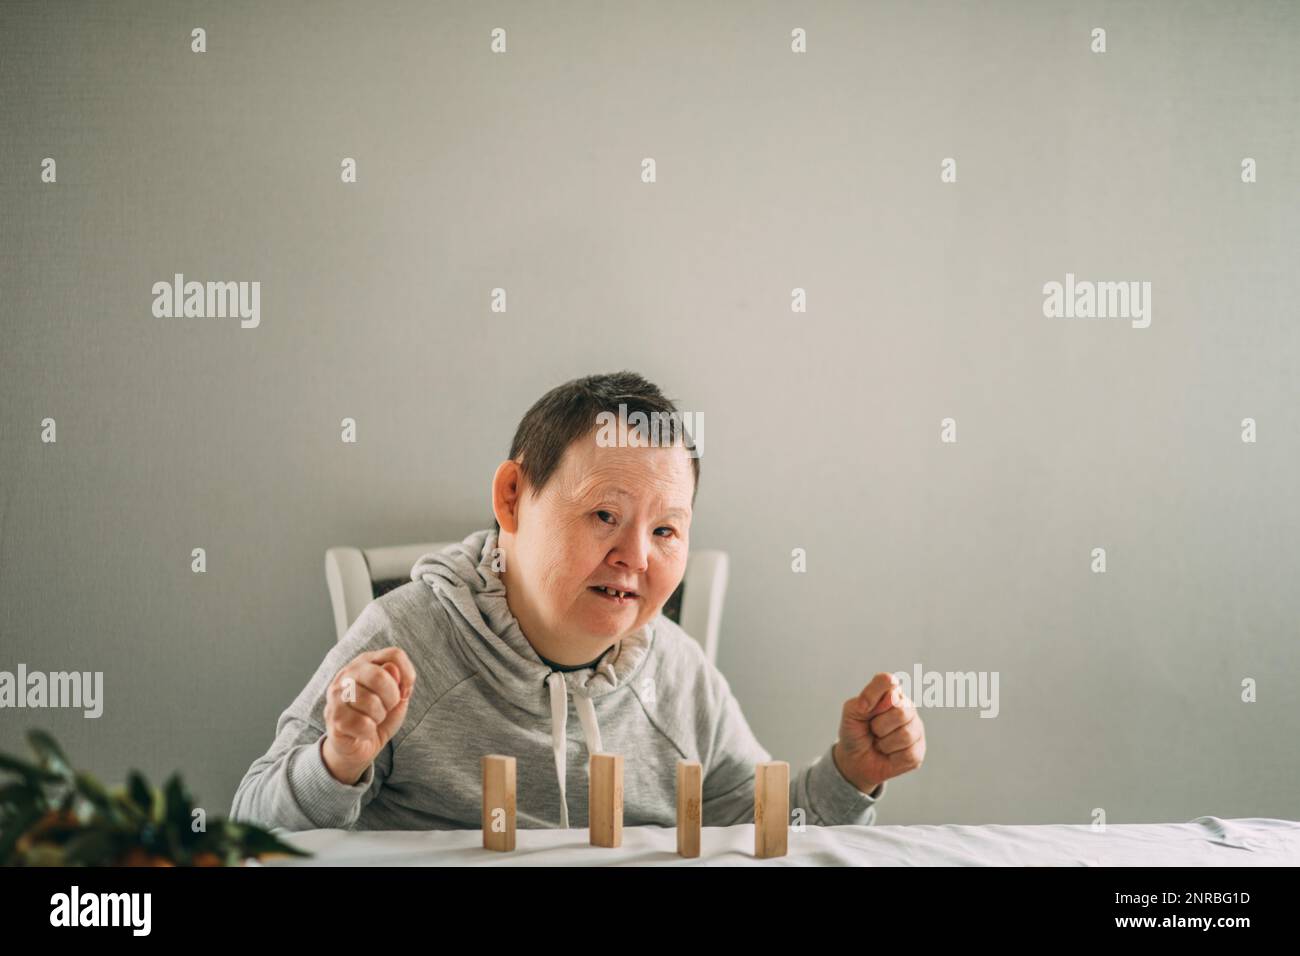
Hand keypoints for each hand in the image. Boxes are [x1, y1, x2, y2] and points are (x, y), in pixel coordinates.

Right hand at [321, 646, 416, 784]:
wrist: (357, 747)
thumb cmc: (377, 717)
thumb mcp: (396, 698)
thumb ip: (399, 682)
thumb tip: (392, 669)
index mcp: (365, 663)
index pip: (394, 654)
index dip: (408, 674)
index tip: (406, 691)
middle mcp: (347, 674)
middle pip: (380, 676)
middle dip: (392, 698)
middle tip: (387, 708)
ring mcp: (336, 695)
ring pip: (371, 702)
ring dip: (379, 717)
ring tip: (372, 719)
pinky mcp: (333, 717)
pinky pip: (362, 723)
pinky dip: (369, 731)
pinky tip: (363, 731)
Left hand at [833, 672, 924, 794]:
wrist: (854, 760)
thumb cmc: (854, 732)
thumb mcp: (851, 712)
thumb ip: (867, 697)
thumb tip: (891, 692)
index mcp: (892, 694)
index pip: (890, 683)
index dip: (872, 699)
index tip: (864, 709)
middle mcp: (908, 708)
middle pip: (901, 712)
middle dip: (879, 726)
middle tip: (872, 730)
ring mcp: (916, 729)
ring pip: (906, 735)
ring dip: (885, 743)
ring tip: (879, 743)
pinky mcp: (919, 751)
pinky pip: (909, 754)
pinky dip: (892, 758)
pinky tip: (888, 755)